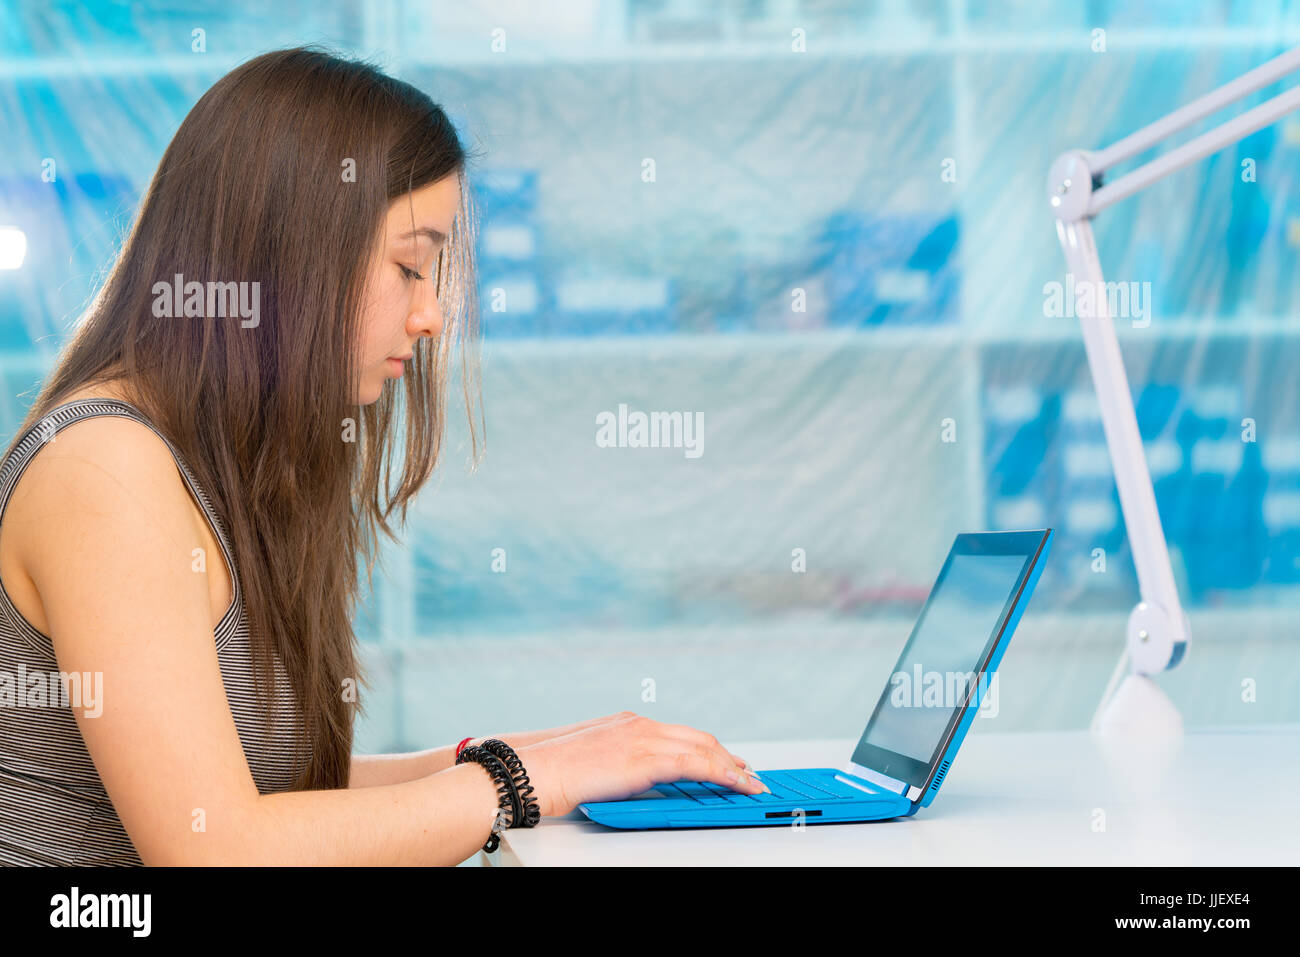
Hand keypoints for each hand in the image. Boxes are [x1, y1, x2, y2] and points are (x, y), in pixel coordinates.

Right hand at [516, 711, 767, 816]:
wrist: (532, 769)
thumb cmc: (550, 770)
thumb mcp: (592, 759)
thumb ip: (617, 762)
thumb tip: (632, 778)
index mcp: (626, 722)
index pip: (679, 734)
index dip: (706, 748)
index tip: (725, 759)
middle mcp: (639, 725)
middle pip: (698, 738)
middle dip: (727, 756)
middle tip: (747, 773)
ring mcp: (644, 739)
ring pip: (703, 749)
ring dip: (732, 767)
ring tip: (751, 783)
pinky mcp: (645, 759)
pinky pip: (697, 765)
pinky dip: (723, 774)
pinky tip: (737, 784)